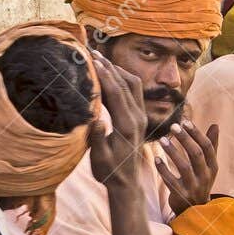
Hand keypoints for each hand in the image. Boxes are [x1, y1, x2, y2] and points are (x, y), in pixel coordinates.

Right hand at [88, 50, 145, 186]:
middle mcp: (138, 118)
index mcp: (127, 126)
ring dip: (117, 70)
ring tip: (99, 58)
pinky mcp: (140, 117)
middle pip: (126, 84)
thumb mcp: (100, 159)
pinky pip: (134, 91)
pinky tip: (109, 73)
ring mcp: (141, 116)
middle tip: (92, 52)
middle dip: (109, 66)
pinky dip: (122, 78)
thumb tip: (96, 120)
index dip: (104, 75)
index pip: (116, 94)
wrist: (127, 182)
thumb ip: (98, 139)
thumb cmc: (109, 172)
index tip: (92, 60)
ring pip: (133, 85)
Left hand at [154, 123, 218, 214]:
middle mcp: (205, 176)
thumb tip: (216, 125)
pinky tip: (156, 159)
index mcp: (212, 167)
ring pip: (184, 166)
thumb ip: (212, 145)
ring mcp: (194, 187)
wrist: (195, 209)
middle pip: (196, 154)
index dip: (197, 134)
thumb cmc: (200, 180)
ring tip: (162, 140)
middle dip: (185, 139)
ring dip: (172, 152)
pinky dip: (163, 169)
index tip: (185, 121)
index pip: (207, 147)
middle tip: (173, 126)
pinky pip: (171, 181)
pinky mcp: (181, 195)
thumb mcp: (208, 165)